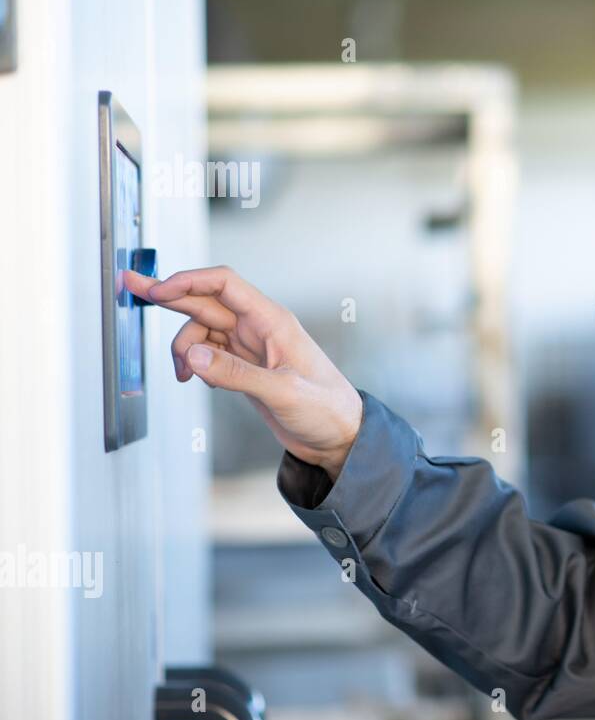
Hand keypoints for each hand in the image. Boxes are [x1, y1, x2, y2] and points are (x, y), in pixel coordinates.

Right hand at [122, 265, 362, 481]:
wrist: (338, 438)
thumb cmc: (327, 409)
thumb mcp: (284, 392)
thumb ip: (237, 374)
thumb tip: (193, 355)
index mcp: (273, 321)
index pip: (224, 284)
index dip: (188, 281)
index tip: (157, 290)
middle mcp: (259, 328)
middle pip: (205, 300)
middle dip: (168, 294)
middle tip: (131, 287)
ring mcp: (250, 348)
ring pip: (201, 331)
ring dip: (183, 348)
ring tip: (184, 376)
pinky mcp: (245, 368)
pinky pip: (208, 354)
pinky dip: (196, 364)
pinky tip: (200, 381)